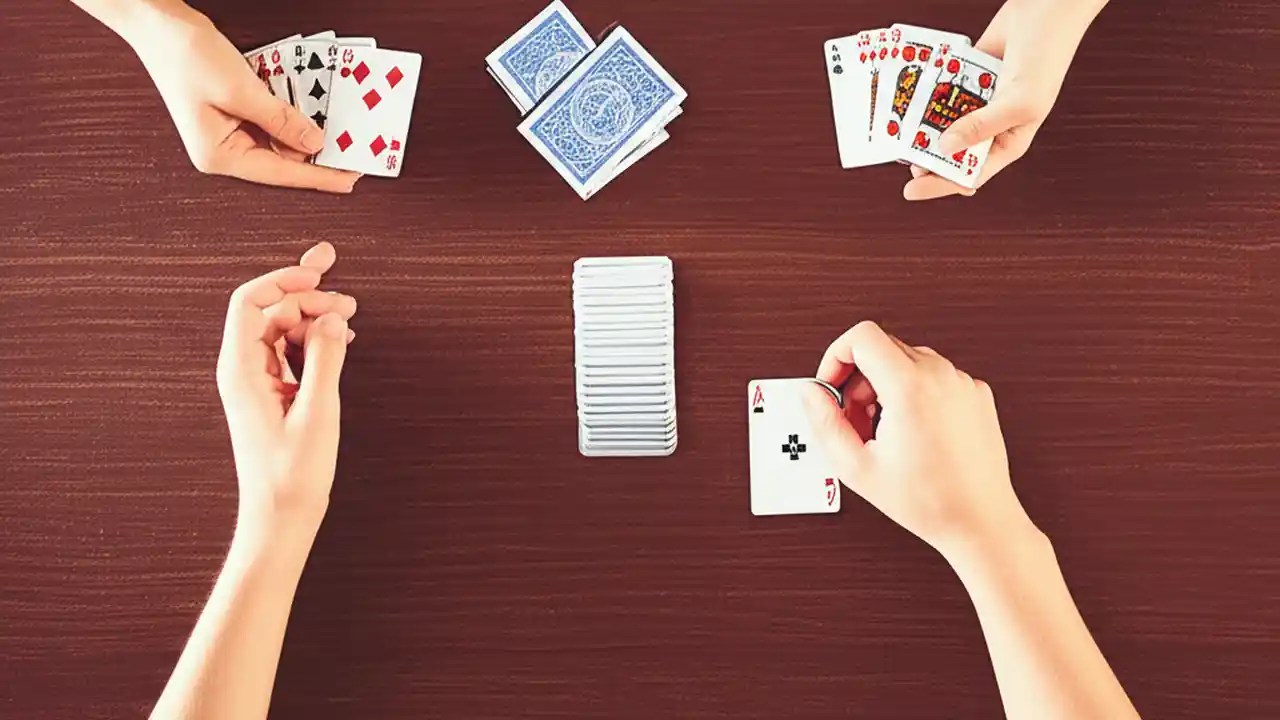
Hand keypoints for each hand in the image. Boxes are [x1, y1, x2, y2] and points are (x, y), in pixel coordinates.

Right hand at [126, 4, 358, 191]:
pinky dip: (291, 116)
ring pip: (279, 140)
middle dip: (317, 154)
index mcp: (219, 155)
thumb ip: (281, 120)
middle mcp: (223, 150)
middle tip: (353, 150)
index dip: (319, 176)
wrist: (157, 22)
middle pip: (282, 160)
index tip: (350, 179)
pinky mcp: (233, 114)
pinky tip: (312, 110)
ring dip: (305, 131)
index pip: (281, 173)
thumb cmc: (186, 55)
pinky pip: (270, 122)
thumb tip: (315, 144)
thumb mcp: (242, 90)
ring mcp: (227, 133)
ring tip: (338, 131)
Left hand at [217, 242, 356, 533]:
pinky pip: (291, 353)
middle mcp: (243, 371)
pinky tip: (342, 340)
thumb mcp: (317, 414)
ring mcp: (257, 383)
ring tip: (351, 315)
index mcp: (240, 371)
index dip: (284, 281)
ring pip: (283, 330)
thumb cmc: (292, 477)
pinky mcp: (273, 395)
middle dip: (308, 297)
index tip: (320, 275)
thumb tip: (333, 317)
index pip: (251, 303)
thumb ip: (325, 360)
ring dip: (316, 318)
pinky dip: (316, 340)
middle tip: (348, 296)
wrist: (281, 519)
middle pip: (270, 312)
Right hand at [802, 321, 1035, 557]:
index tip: (832, 385)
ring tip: (884, 431)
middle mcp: (941, 376)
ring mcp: (963, 383)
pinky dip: (915, 394)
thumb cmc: (929, 501)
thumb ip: (825, 422)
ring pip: (908, 361)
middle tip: (855, 419)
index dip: (836, 356)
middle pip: (882, 347)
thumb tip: (811, 393)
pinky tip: (913, 432)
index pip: (862, 336)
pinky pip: (934, 377)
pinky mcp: (977, 394)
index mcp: (910, 387)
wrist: (980, 521)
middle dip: (858, 378)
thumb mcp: (857, 466)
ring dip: (885, 386)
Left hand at [903, 0, 1107, 200]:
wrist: (1045, 10)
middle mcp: (991, 125)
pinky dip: (928, 95)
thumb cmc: (1046, 59)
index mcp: (1009, 141)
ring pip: (942, 121)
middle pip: (952, 151)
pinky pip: (941, 92)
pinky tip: (910, 97)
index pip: (972, 174)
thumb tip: (946, 147)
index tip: (911, 189)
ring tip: (900, 127)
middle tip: (901, 152)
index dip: (942, 184)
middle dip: (926, 155)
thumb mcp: (1018, 101)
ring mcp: (977, 102)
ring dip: (922, 125)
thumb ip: (981, 126)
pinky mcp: (966, 78)